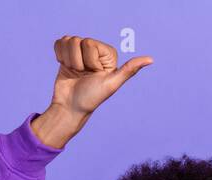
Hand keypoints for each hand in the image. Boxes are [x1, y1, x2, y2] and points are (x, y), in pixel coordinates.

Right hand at [31, 36, 153, 147]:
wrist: (70, 107)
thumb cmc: (92, 97)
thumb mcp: (112, 84)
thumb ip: (129, 70)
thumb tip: (151, 60)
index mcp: (108, 54)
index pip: (90, 43)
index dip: (90, 60)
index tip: (95, 74)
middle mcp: (95, 50)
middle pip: (79, 40)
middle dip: (78, 61)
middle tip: (83, 75)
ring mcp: (81, 51)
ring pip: (68, 40)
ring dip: (68, 60)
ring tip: (75, 73)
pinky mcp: (67, 53)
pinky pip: (60, 42)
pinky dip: (59, 56)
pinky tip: (66, 67)